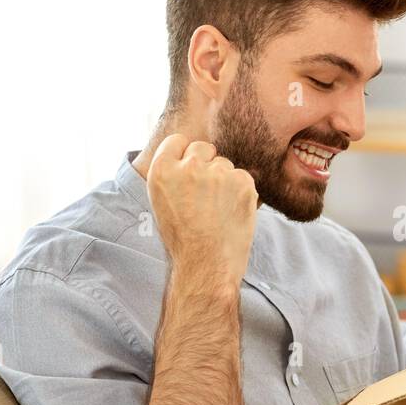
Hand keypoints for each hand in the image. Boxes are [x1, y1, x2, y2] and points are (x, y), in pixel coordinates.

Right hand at [145, 133, 256, 286]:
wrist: (206, 263)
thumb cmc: (183, 240)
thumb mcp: (162, 203)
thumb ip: (173, 176)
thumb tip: (188, 159)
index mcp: (162, 170)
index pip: (176, 141)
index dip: (184, 155)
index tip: (189, 169)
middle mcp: (189, 166)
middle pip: (202, 148)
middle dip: (206, 164)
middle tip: (207, 193)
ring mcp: (217, 172)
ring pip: (225, 164)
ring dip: (225, 180)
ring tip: (219, 210)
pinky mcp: (242, 181)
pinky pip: (243, 177)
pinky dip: (242, 191)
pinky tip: (233, 212)